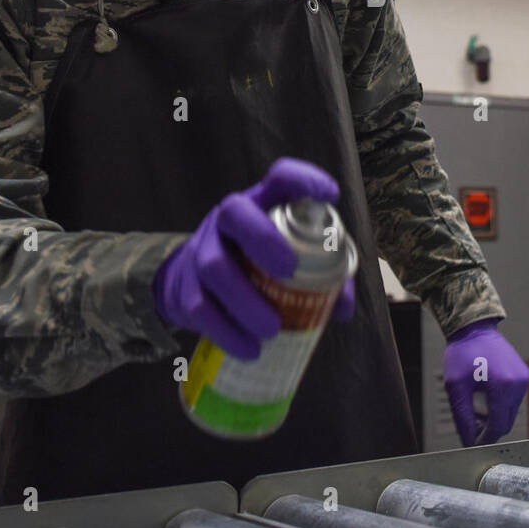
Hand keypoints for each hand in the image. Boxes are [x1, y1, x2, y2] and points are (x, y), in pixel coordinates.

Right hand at [152, 158, 346, 357]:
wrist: (190, 282)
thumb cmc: (253, 264)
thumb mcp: (283, 258)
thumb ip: (319, 276)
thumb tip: (343, 307)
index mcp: (260, 204)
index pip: (279, 177)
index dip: (303, 179)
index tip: (330, 194)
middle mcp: (227, 219)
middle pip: (235, 211)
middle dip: (262, 239)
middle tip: (290, 271)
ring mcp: (201, 250)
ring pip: (215, 266)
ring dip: (246, 300)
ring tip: (272, 329)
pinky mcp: (185, 287)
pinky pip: (200, 308)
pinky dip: (226, 332)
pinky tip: (249, 350)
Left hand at [443, 319, 528, 445]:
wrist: (474, 329)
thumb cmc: (463, 353)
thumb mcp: (456, 388)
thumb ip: (463, 417)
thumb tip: (468, 442)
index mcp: (503, 386)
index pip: (498, 426)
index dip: (484, 439)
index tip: (471, 444)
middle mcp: (518, 384)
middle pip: (506, 422)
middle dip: (489, 430)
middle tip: (471, 429)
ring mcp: (523, 379)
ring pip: (510, 412)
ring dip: (494, 417)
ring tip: (475, 411)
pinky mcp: (523, 376)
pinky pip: (513, 400)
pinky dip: (500, 405)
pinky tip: (484, 399)